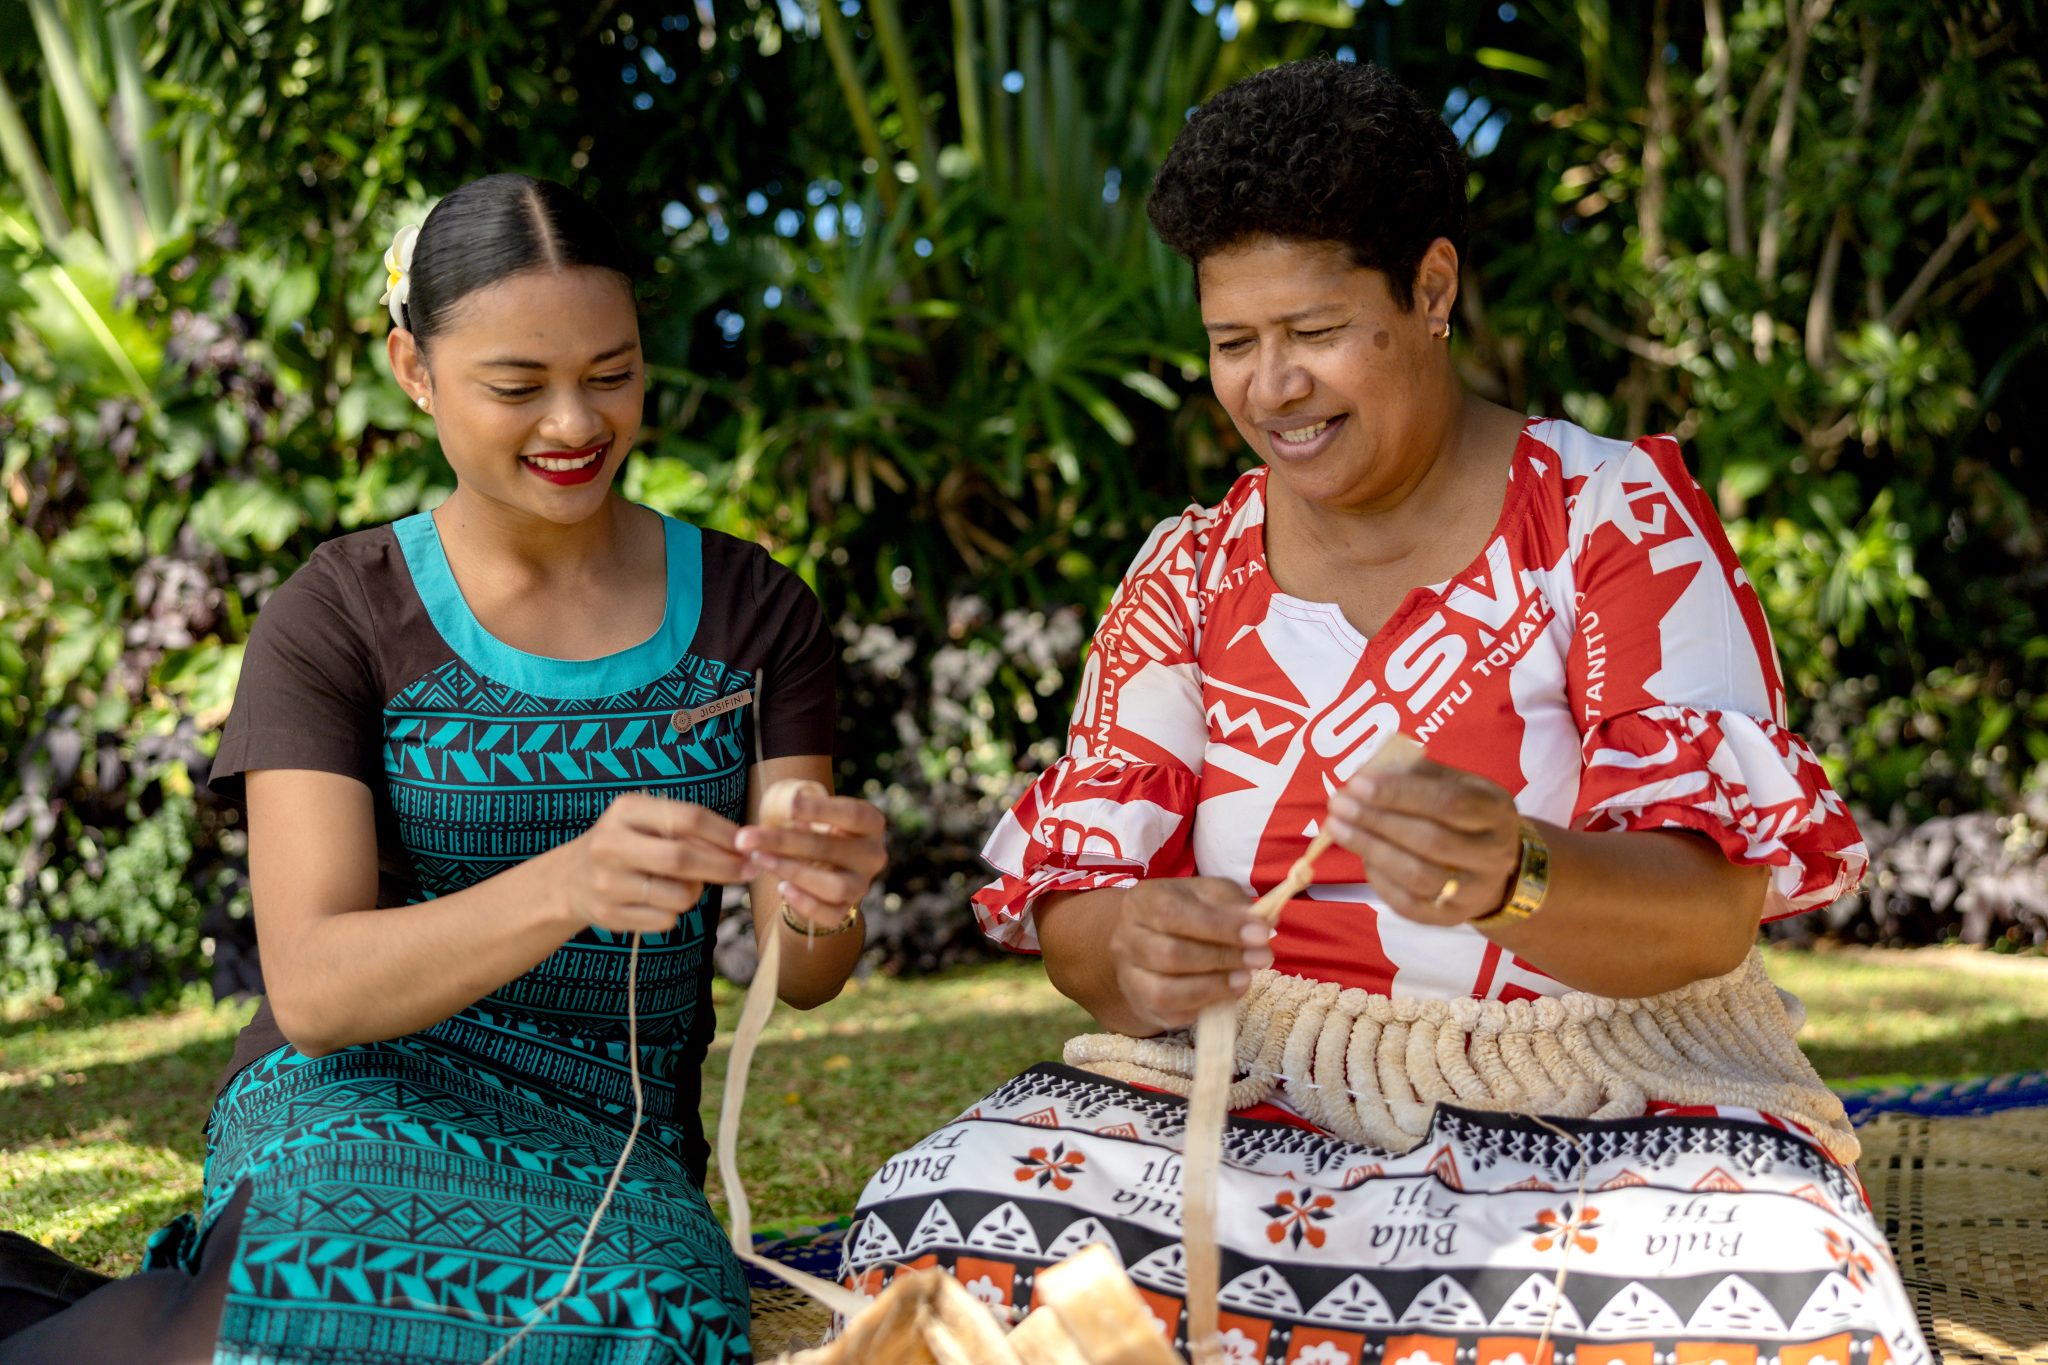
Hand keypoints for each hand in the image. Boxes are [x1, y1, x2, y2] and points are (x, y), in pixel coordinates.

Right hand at [550, 792, 751, 935]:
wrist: (569, 880)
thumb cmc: (627, 845)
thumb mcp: (646, 821)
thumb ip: (688, 828)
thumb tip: (742, 847)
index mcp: (626, 810)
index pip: (688, 818)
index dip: (726, 833)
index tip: (750, 844)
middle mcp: (612, 844)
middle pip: (683, 858)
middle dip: (724, 867)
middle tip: (748, 870)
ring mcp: (608, 882)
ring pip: (679, 895)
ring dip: (696, 892)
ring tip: (683, 884)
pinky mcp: (609, 915)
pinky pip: (666, 920)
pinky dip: (675, 913)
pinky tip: (659, 901)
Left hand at [734, 787, 887, 929]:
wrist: (816, 869)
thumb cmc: (811, 831)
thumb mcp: (807, 813)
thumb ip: (797, 806)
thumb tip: (784, 806)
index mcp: (870, 823)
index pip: (852, 815)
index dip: (821, 810)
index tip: (790, 807)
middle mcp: (872, 855)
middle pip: (833, 848)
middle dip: (785, 842)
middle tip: (747, 838)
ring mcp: (862, 886)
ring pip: (835, 886)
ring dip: (793, 872)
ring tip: (760, 860)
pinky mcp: (847, 911)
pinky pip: (830, 914)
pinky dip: (805, 902)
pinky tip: (782, 888)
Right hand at [1107, 878, 1271, 1033]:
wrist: (1154, 939)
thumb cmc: (1189, 913)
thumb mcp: (1211, 895)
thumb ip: (1234, 904)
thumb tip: (1260, 924)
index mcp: (1144, 901)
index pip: (1174, 913)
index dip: (1220, 927)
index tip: (1260, 935)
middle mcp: (1127, 937)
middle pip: (1170, 954)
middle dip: (1221, 958)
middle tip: (1261, 959)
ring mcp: (1130, 975)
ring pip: (1165, 991)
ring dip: (1211, 988)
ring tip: (1245, 980)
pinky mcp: (1141, 1005)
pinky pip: (1170, 1015)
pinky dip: (1203, 1007)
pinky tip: (1226, 996)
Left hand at [1324, 759, 1521, 925]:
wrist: (1495, 872)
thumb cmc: (1465, 817)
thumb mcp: (1455, 784)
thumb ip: (1417, 774)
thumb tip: (1368, 770)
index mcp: (1495, 812)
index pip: (1447, 802)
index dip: (1399, 793)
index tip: (1357, 784)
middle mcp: (1492, 854)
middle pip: (1430, 840)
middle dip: (1377, 820)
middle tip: (1339, 804)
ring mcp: (1473, 891)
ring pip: (1417, 875)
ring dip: (1370, 849)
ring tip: (1337, 827)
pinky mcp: (1450, 918)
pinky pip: (1408, 903)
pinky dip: (1379, 878)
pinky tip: (1361, 855)